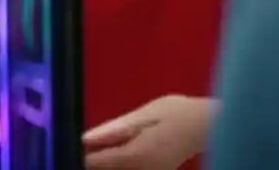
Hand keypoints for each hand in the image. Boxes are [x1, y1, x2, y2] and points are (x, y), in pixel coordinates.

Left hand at [83, 95, 215, 169]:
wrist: (207, 125)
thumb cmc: (177, 114)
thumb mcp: (143, 115)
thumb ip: (113, 129)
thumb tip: (84, 138)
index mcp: (134, 157)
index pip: (94, 164)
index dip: (80, 154)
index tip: (71, 142)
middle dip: (93, 157)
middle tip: (88, 140)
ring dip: (107, 160)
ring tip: (104, 143)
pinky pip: (128, 169)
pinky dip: (118, 162)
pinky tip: (118, 148)